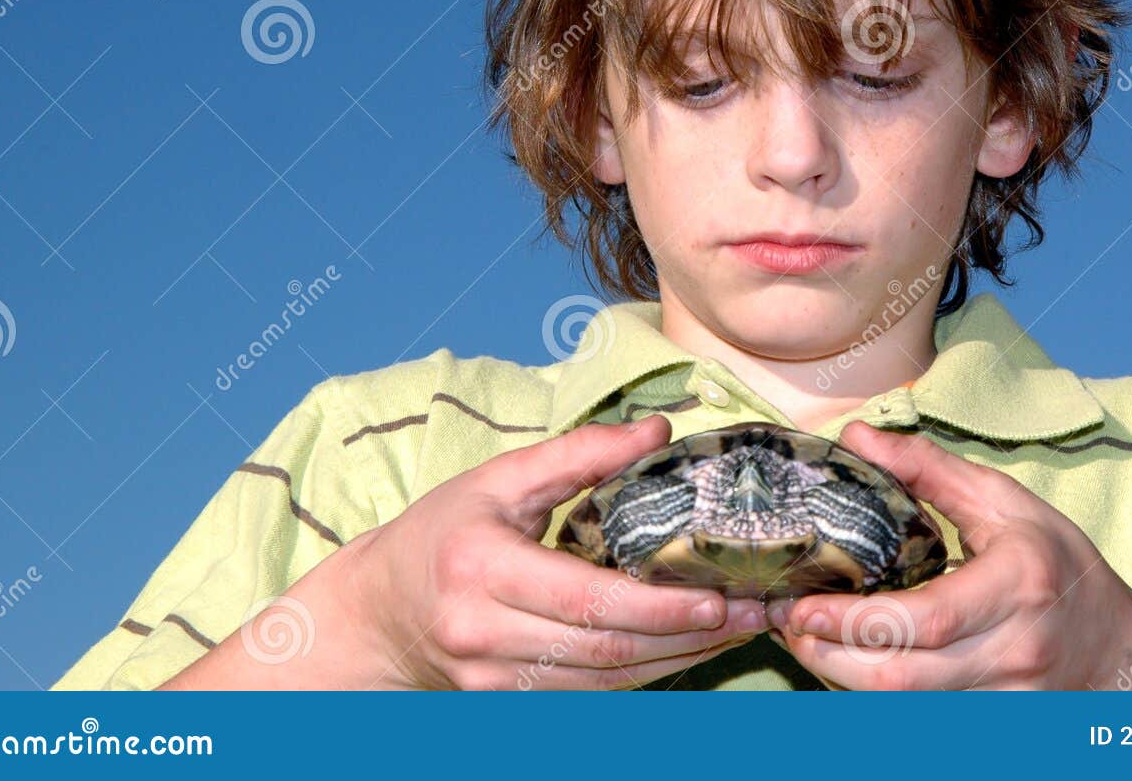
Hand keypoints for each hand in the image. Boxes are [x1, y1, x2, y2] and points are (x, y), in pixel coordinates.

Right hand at [294, 415, 768, 689]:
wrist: (377, 613)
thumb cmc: (441, 532)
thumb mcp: (498, 478)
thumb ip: (578, 453)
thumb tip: (657, 429)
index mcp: (479, 567)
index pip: (584, 601)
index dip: (657, 608)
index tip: (719, 597)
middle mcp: (484, 633)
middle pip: (605, 651)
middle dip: (688, 637)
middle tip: (754, 613)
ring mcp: (494, 679)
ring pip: (606, 682)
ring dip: (679, 660)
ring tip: (739, 629)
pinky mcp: (507, 703)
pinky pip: (591, 693)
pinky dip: (646, 673)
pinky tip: (690, 648)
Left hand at [764, 421, 1131, 689]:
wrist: (1120, 653)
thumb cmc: (1062, 567)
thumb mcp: (1006, 502)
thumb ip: (929, 467)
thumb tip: (855, 438)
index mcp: (1016, 586)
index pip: (924, 621)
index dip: (852, 622)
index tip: (801, 607)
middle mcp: (1011, 650)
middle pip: (901, 678)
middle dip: (828, 657)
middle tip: (786, 625)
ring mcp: (1004, 698)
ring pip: (902, 704)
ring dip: (841, 678)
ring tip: (804, 641)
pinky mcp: (992, 724)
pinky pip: (918, 716)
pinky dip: (874, 695)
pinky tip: (848, 664)